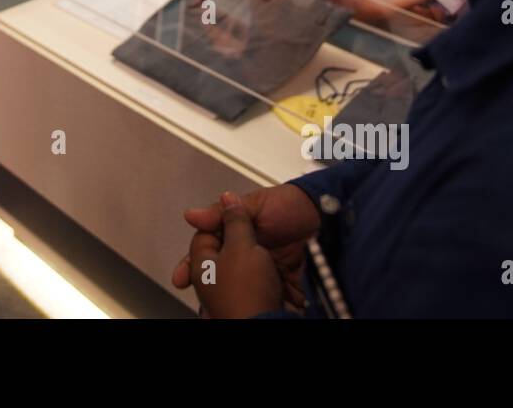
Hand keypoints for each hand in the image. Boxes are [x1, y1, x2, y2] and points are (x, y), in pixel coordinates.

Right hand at [173, 183, 319, 306]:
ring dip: (228, 297)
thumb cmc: (293, 205)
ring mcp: (265, 269)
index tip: (183, 276)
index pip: (210, 250)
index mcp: (239, 234)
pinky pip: (266, 296)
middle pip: (221, 272)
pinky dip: (255, 303)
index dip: (193, 263)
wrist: (330, 217)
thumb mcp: (256, 205)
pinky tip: (247, 307)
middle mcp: (250, 252)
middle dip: (208, 286)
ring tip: (217, 307)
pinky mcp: (283, 283)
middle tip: (199, 297)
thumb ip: (225, 214)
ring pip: (240, 287)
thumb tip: (192, 214)